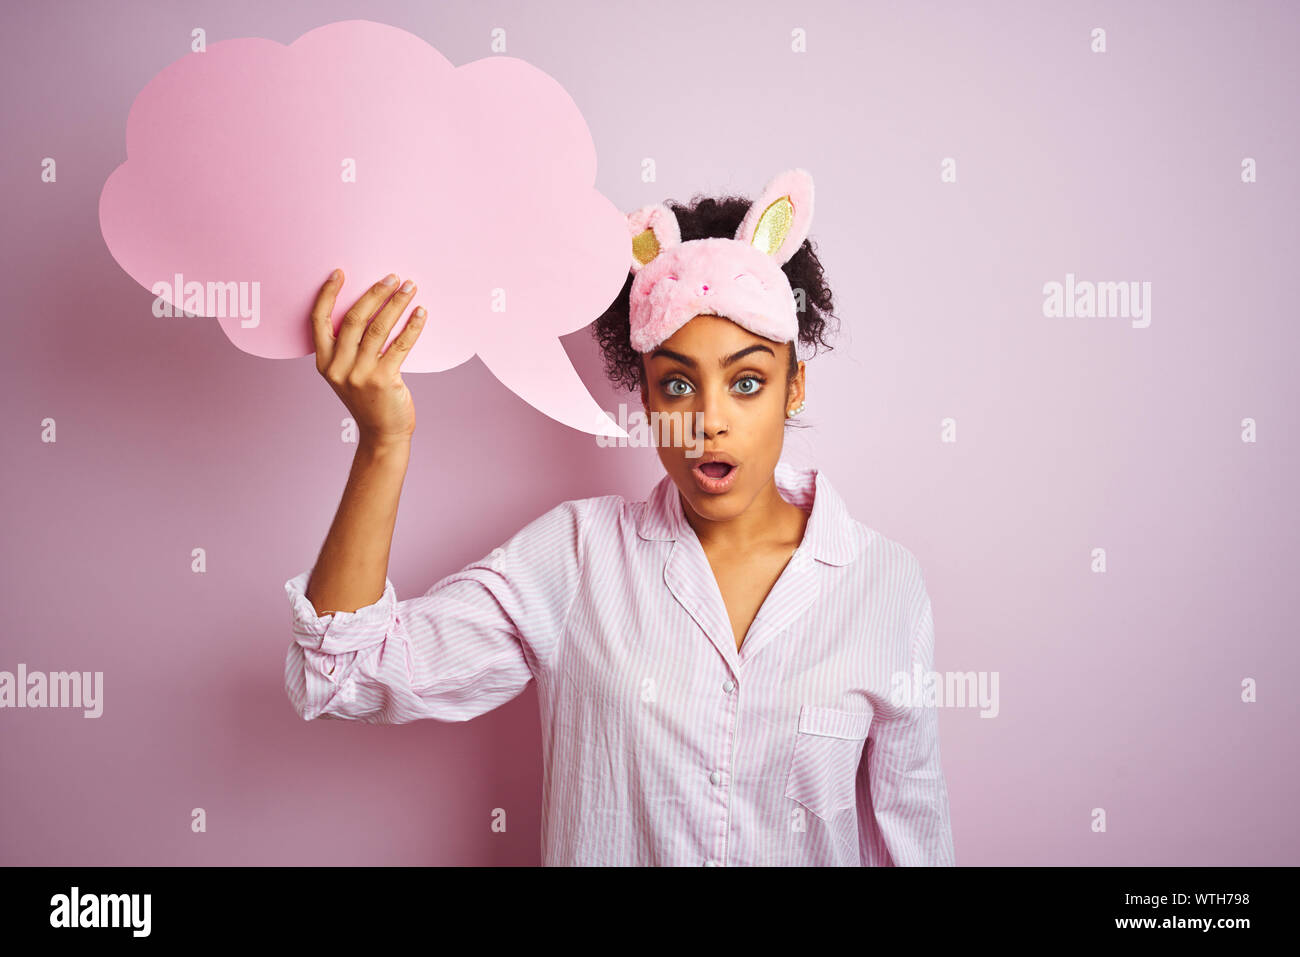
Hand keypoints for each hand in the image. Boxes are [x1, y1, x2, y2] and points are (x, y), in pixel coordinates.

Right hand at [310, 270, 425, 444]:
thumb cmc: (368, 400)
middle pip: (354, 318)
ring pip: (379, 328)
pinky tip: (421, 313)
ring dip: (396, 303)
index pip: (319, 320)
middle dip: (374, 293)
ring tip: (410, 288)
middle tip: (392, 277)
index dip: (328, 294)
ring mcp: (359, 375)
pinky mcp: (383, 380)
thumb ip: (348, 348)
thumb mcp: (347, 374)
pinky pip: (400, 345)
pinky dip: (412, 326)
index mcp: (324, 362)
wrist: (382, 434)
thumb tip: (369, 307)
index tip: (339, 273)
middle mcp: (337, 367)